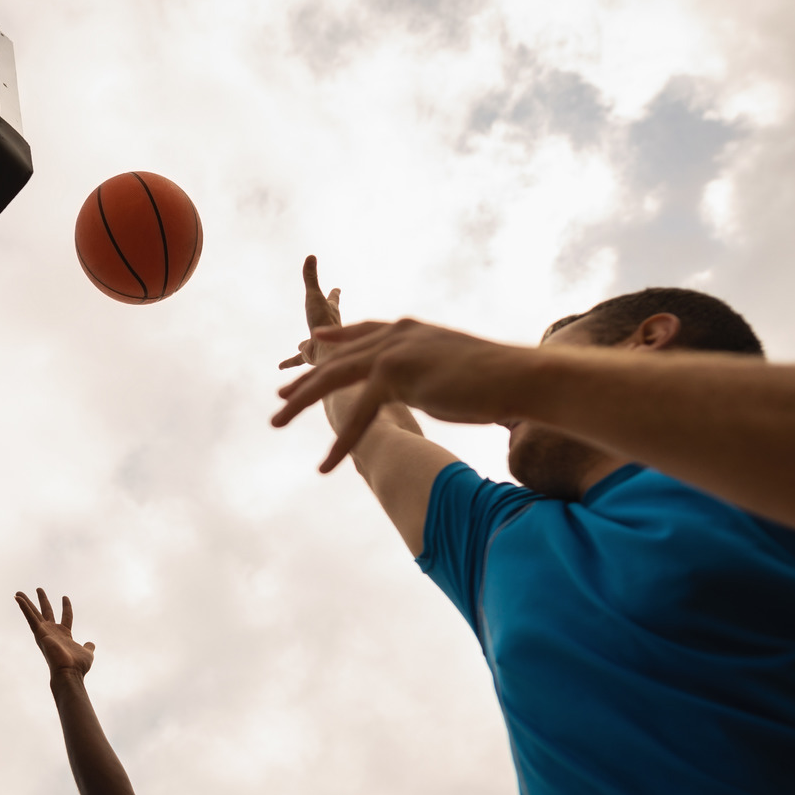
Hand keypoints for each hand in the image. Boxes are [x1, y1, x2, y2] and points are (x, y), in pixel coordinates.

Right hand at [15, 588, 95, 678]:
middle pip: (46, 612)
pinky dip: (24, 608)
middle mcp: (52, 632)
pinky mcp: (39, 633)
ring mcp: (44, 632)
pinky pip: (30, 617)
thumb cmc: (78, 666)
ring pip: (33, 614)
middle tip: (39, 588)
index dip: (66, 607)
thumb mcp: (87, 653)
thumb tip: (91, 644)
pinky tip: (18, 598)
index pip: (66, 617)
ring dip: (26, 602)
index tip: (65, 597)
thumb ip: (89, 647)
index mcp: (64, 635)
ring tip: (18, 592)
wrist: (69, 672)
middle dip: (42, 600)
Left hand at [272, 319, 542, 470]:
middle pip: (339, 356)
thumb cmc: (498, 380)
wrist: (518, 377)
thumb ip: (431, 369)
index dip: (338, 339)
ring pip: (335, 379)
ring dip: (302, 403)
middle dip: (307, 378)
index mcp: (411, 330)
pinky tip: (326, 464)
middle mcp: (397, 335)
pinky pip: (359, 413)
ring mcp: (394, 352)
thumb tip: (429, 381)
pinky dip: (342, 442)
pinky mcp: (396, 375)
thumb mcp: (454, 367)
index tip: (316, 342)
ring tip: (276, 421)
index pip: (365, 333)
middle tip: (280, 394)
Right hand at [280, 255, 341, 369]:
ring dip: (307, 343)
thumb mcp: (314, 298)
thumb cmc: (324, 323)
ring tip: (300, 345)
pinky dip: (289, 361)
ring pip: (312, 342)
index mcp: (331, 313)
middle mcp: (327, 329)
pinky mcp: (310, 357)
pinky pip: (297, 359)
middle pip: (327, 320)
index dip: (334, 294)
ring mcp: (319, 343)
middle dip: (327, 316)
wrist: (328, 352)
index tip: (338, 289)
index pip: (333, 300)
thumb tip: (311, 256)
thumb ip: (310, 278)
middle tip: (329, 310)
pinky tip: (280, 365)